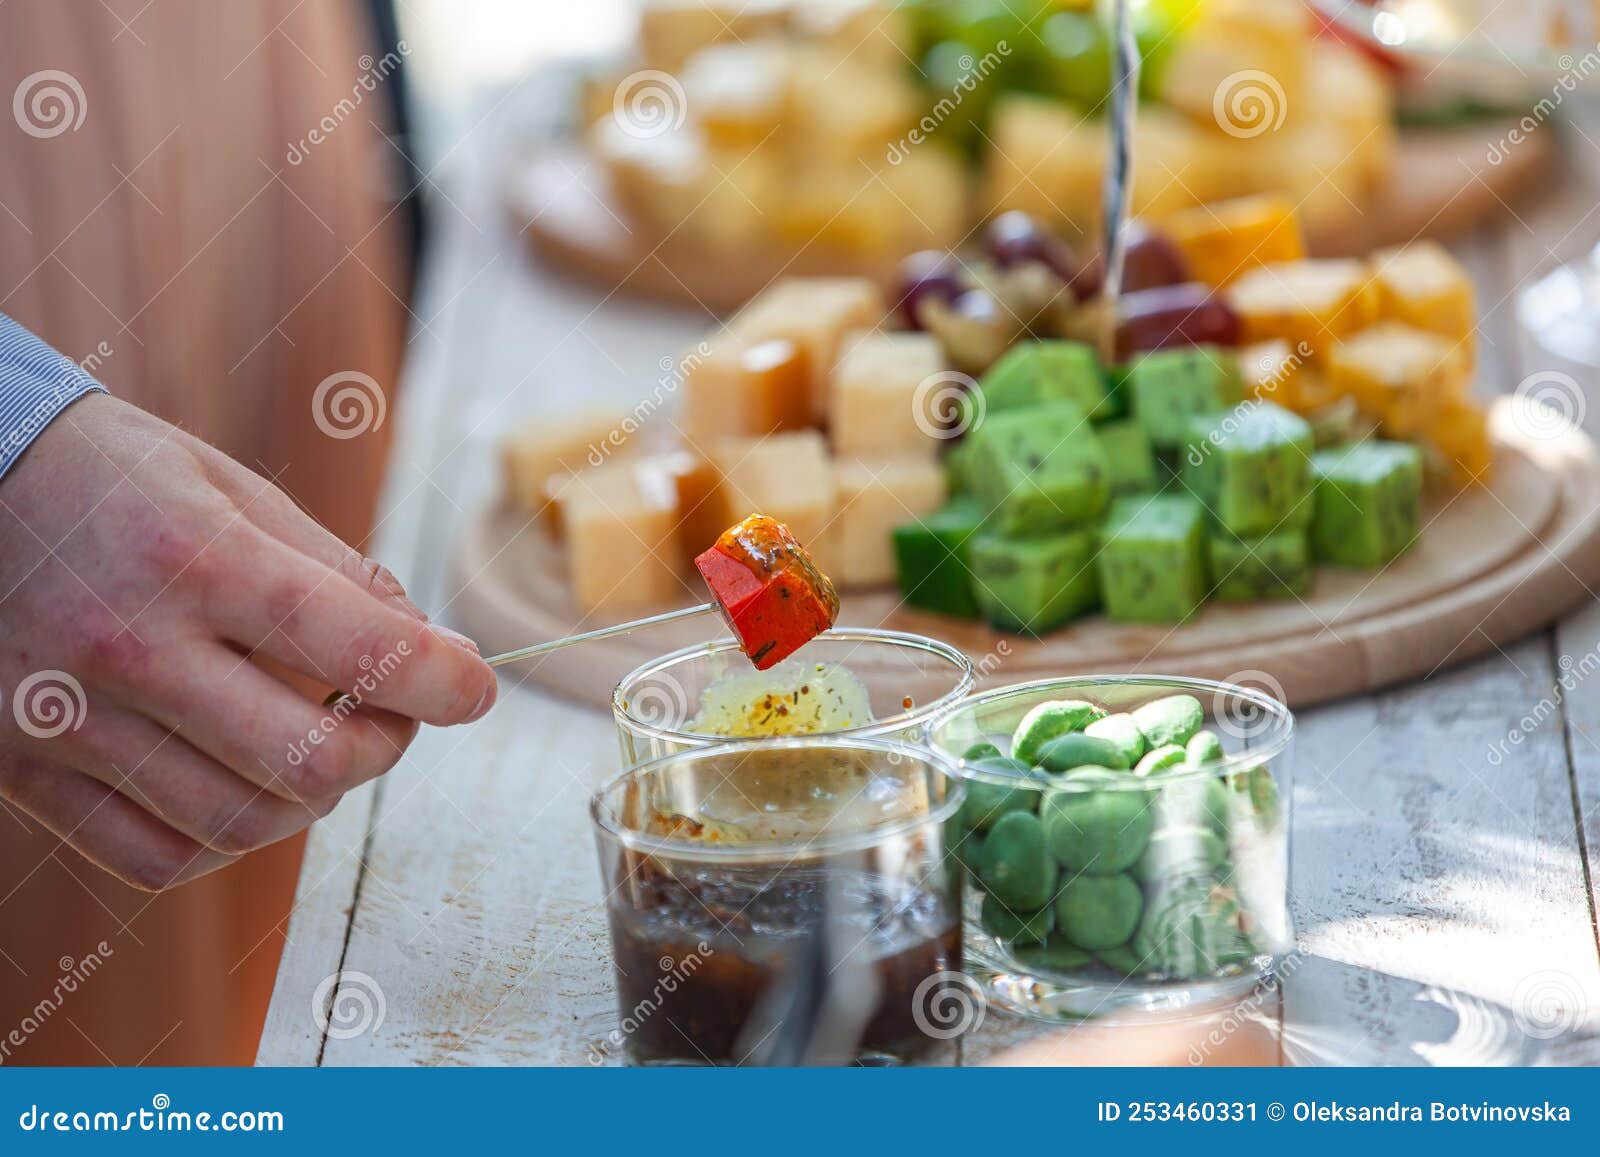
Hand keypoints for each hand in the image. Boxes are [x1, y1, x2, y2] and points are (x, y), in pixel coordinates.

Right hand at [0, 394, 495, 889]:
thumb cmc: (113, 478)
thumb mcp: (234, 487)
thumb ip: (340, 573)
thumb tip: (434, 649)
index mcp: (194, 557)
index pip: (360, 647)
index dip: (446, 682)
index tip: (474, 688)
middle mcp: (127, 645)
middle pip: (310, 763)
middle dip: (385, 748)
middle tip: (393, 714)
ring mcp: (67, 719)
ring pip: (243, 823)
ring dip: (315, 795)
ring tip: (322, 742)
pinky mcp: (22, 770)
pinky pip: (160, 857)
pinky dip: (230, 839)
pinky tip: (244, 783)